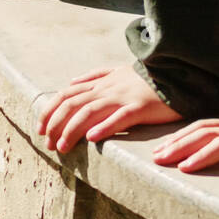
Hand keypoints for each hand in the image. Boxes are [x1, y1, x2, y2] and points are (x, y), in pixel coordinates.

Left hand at [38, 65, 182, 153]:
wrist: (178, 74)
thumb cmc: (148, 78)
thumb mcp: (118, 71)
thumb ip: (95, 76)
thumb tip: (72, 82)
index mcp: (101, 82)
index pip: (66, 94)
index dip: (50, 111)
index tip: (40, 128)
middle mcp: (108, 88)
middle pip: (73, 104)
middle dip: (56, 124)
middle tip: (48, 144)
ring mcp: (124, 96)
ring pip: (90, 111)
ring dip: (72, 130)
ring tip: (63, 147)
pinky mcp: (141, 106)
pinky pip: (120, 117)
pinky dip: (104, 127)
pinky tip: (92, 138)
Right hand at [152, 99, 218, 175]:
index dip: (202, 157)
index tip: (183, 168)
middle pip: (204, 134)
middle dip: (180, 146)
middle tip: (157, 159)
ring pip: (202, 127)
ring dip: (179, 138)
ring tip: (159, 150)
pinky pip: (207, 124)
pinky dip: (189, 131)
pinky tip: (178, 138)